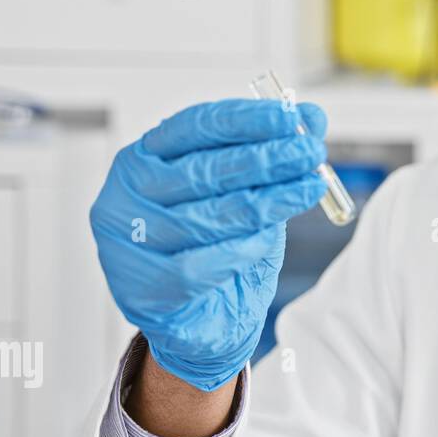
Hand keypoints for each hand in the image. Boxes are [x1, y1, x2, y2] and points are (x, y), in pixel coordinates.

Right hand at [89, 99, 328, 390]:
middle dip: (266, 158)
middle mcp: (124, 195)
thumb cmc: (220, 244)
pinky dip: (243, 247)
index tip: (291, 118)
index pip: (193, 127)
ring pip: (207, 217)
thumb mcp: (248, 191)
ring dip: (268, 201)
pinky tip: (269, 237)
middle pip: (203, 171)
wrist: (203, 318)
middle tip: (312, 152)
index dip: (245, 120)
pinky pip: (204, 263)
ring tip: (309, 188)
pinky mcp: (142, 287)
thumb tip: (313, 118)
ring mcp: (126, 242)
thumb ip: (273, 152)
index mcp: (143, 158)